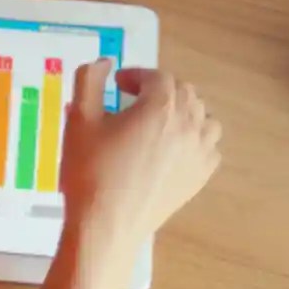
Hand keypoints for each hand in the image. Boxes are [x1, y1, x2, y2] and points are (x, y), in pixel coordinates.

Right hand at [59, 60, 220, 283]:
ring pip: (204, 117)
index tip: (117, 84)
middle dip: (159, 90)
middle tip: (134, 100)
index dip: (136, 75)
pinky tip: (174, 148)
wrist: (107, 225)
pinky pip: (210, 146)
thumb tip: (105, 63)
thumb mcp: (79, 120)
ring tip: (159, 121)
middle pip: (184, 92)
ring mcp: (199, 152)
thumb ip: (89, 81)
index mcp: (160, 106)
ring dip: (183, 111)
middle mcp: (189, 125)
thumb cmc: (90, 172)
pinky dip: (196, 139)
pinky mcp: (200, 176)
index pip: (156, 77)